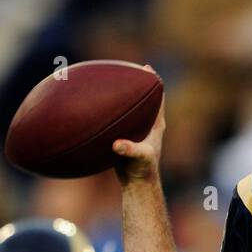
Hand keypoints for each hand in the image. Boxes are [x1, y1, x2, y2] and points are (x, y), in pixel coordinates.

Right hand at [113, 65, 165, 183]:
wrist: (137, 184)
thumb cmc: (142, 170)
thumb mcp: (138, 159)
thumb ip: (129, 150)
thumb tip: (116, 144)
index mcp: (156, 124)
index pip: (158, 97)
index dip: (153, 81)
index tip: (145, 67)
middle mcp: (147, 124)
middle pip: (143, 97)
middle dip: (134, 82)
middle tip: (124, 67)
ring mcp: (136, 130)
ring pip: (129, 108)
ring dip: (120, 96)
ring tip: (107, 80)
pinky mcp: (125, 137)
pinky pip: (116, 119)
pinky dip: (107, 111)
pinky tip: (92, 107)